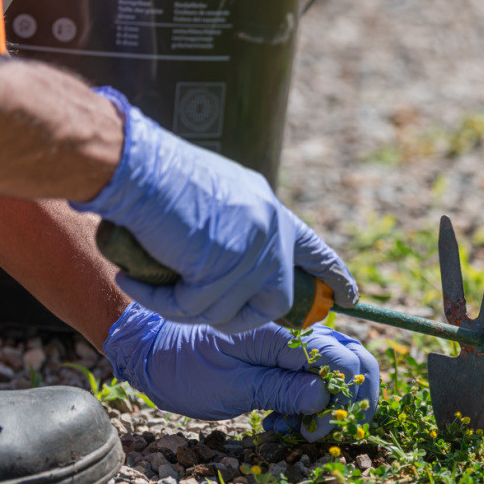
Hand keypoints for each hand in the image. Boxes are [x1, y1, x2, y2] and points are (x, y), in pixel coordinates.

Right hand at [73, 87, 357, 333]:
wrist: (137, 166)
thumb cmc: (160, 175)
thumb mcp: (216, 198)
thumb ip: (236, 229)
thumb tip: (234, 268)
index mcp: (270, 211)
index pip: (313, 249)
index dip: (332, 275)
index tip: (350, 297)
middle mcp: (270, 231)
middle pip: (276, 301)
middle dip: (242, 318)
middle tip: (206, 311)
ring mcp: (250, 252)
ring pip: (226, 313)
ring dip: (183, 305)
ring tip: (150, 281)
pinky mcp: (222, 271)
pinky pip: (190, 310)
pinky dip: (157, 300)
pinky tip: (133, 280)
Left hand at [104, 302, 378, 441]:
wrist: (155, 352)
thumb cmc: (184, 369)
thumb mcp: (228, 387)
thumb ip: (278, 389)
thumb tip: (324, 397)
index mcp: (280, 333)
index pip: (341, 359)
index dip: (343, 398)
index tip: (318, 430)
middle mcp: (295, 330)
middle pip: (354, 358)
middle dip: (348, 401)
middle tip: (316, 431)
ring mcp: (294, 339)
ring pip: (342, 367)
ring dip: (330, 403)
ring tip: (294, 426)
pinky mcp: (286, 352)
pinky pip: (319, 372)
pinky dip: (312, 400)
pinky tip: (282, 419)